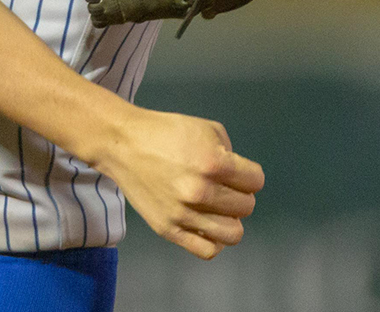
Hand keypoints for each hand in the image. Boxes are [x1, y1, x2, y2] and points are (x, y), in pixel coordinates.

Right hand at [94, 108, 264, 259]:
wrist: (123, 144)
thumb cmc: (165, 132)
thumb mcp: (205, 128)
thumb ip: (229, 152)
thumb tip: (238, 176)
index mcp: (214, 163)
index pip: (256, 181)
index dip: (249, 175)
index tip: (237, 172)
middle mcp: (201, 192)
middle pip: (246, 206)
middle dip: (240, 194)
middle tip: (224, 187)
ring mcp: (184, 214)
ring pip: (233, 233)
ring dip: (231, 219)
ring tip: (219, 209)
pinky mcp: (169, 230)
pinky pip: (207, 251)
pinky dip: (214, 241)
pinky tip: (207, 226)